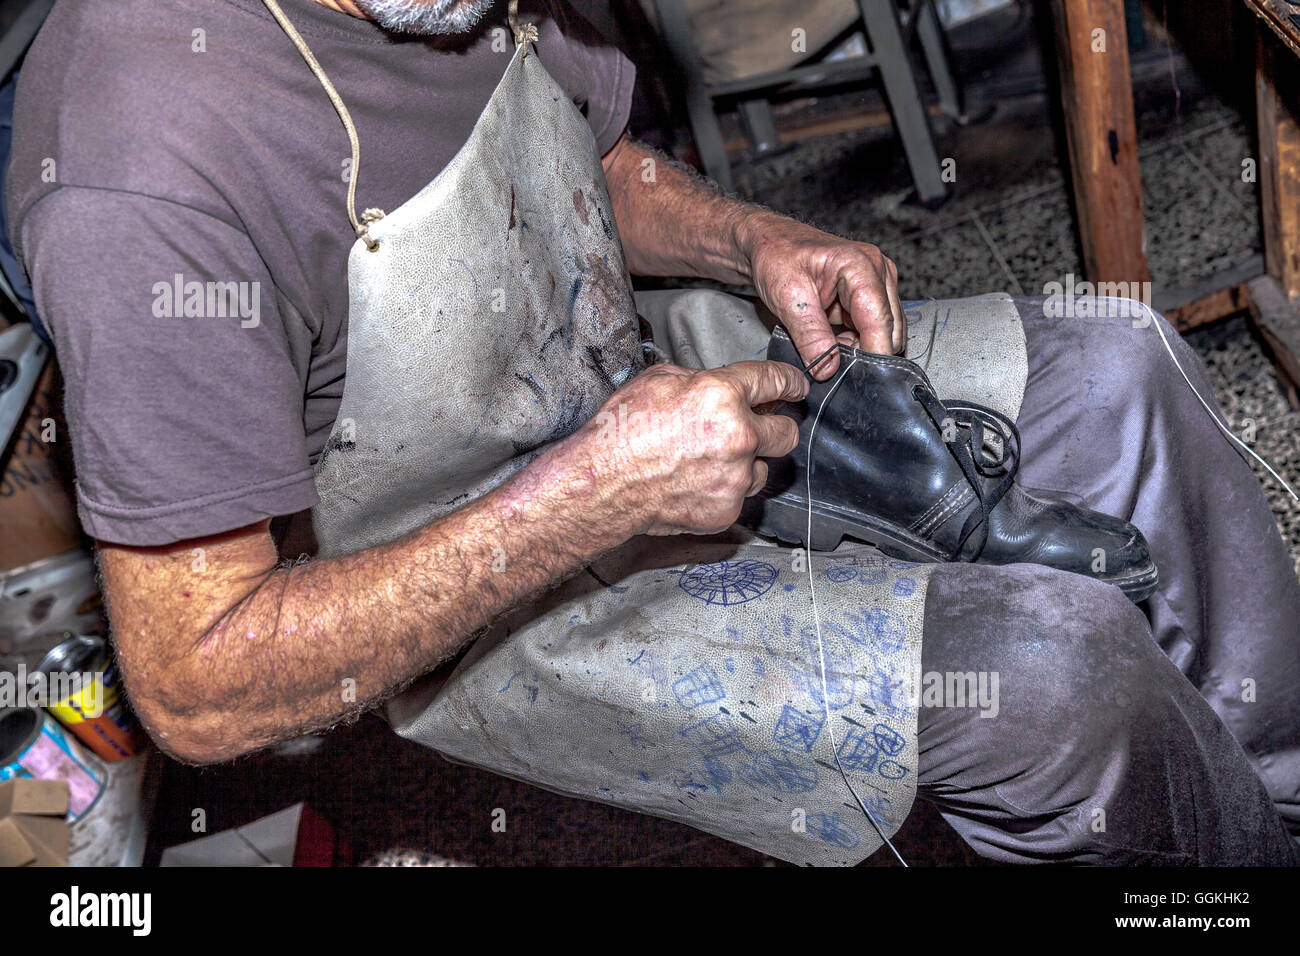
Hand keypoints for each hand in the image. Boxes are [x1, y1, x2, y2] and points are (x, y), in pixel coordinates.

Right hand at [577, 360, 807, 535]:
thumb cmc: (621, 433)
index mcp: (722, 396)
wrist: (602, 483)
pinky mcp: (726, 509)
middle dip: (777, 427)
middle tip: (761, 427)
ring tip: (710, 461)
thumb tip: (718, 386)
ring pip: (764, 468)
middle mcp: (737, 437)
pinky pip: (740, 495)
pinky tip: (696, 481)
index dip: (790, 382)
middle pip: (787, 432)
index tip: (796, 387)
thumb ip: (700, 381)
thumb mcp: (658, 381)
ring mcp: (735, 478)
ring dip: (747, 462)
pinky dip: (724, 489)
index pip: (775, 382)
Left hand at [738, 210, 904, 377]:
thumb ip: (810, 336)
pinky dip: (856, 341)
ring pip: (885, 333)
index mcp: (861, 266)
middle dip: (865, 352)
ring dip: (860, 347)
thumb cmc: (776, 257)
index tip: (855, 377)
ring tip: (827, 344)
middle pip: (890, 330)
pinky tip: (833, 338)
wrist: (769, 242)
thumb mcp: (787, 298)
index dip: (871, 355)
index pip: (881, 322)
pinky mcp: (871, 294)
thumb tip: (829, 369)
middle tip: (831, 360)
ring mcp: (878, 283)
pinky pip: (874, 329)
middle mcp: (878, 271)